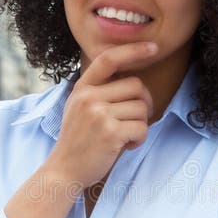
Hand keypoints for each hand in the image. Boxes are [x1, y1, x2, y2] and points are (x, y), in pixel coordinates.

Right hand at [45, 41, 157, 189]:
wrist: (64, 170)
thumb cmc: (79, 140)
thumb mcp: (80, 107)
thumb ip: (100, 91)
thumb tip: (134, 79)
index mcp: (82, 87)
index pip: (109, 59)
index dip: (133, 50)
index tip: (153, 47)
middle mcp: (89, 97)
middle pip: (136, 85)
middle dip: (144, 103)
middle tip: (137, 119)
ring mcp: (98, 114)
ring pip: (142, 108)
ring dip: (140, 125)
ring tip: (125, 136)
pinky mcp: (110, 132)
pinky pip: (142, 128)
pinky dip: (139, 139)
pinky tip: (126, 145)